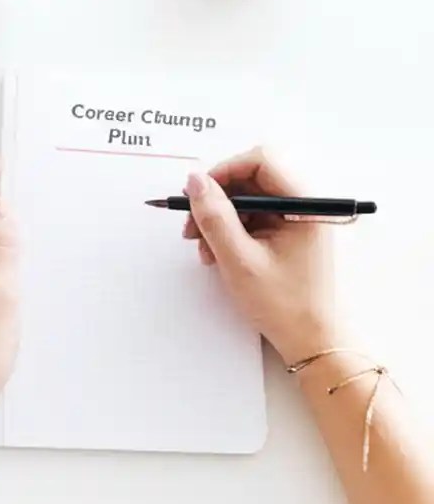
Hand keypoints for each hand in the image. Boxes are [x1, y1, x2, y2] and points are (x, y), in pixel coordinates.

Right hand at [183, 147, 338, 363]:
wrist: (312, 341)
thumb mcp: (239, 260)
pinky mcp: (287, 236)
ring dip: (219, 221)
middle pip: (250, 181)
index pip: (260, 162)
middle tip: (190, 227)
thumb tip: (195, 181)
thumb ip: (214, 217)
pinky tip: (217, 255)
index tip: (197, 194)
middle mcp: (303, 207)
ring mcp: (296, 222)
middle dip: (215, 201)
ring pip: (247, 202)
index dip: (223, 172)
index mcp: (303, 206)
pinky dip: (230, 234)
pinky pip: (252, 221)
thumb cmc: (284, 304)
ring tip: (203, 250)